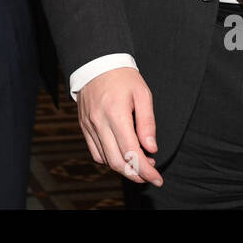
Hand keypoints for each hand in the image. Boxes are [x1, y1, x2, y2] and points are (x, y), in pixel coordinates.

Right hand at [77, 68, 162, 185]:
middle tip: (150, 174)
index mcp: (116, 114)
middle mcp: (100, 123)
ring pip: (106, 160)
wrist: (96, 63)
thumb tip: (151, 149)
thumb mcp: (142, 94)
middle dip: (136, 174)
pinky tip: (121, 154)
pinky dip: (109, 160)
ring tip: (139, 162)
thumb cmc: (123, 77)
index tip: (157, 179)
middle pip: (117, 162)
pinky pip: (95, 152)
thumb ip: (148, 123)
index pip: (131, 152)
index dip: (146, 171)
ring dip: (124, 168)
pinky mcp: (84, 127)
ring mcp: (89, 126)